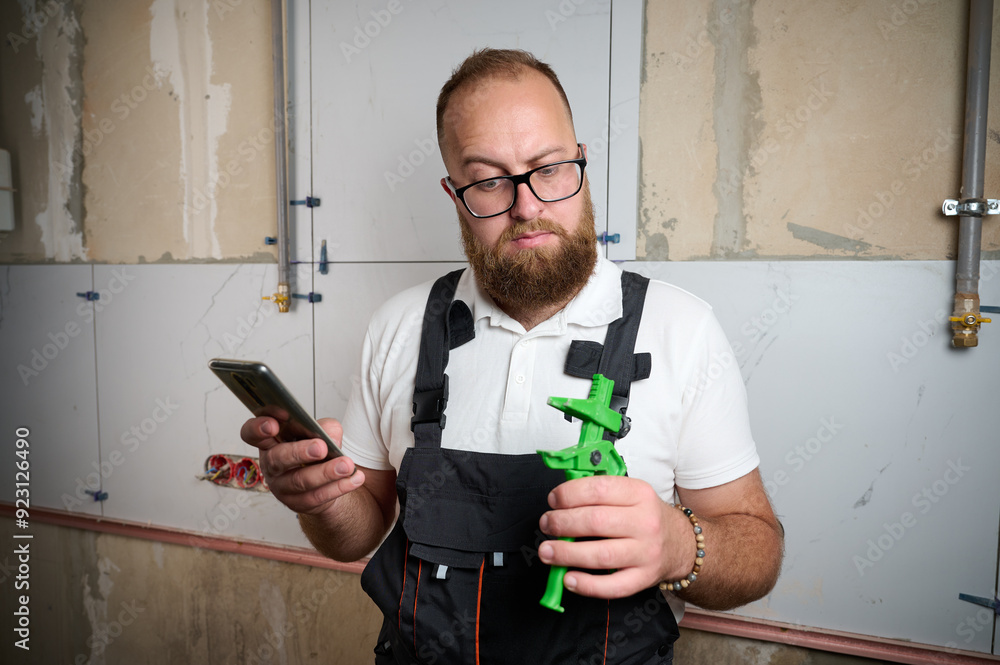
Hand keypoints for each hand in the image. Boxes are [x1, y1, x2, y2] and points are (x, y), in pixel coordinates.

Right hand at [240, 416, 364, 515]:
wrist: (323, 481)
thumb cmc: (314, 449)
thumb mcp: (319, 432)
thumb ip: (324, 428)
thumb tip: (330, 436)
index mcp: (269, 441)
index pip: (251, 433)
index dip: (258, 428)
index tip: (274, 423)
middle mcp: (270, 464)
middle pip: (277, 458)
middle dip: (299, 452)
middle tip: (321, 447)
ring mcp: (281, 486)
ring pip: (300, 481)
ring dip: (326, 472)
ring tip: (346, 465)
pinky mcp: (298, 503)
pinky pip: (317, 496)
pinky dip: (339, 487)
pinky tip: (354, 479)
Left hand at [537, 475, 695, 598]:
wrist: (681, 544)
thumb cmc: (645, 516)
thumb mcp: (630, 494)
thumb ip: (599, 493)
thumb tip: (560, 499)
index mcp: (639, 493)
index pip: (599, 489)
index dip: (569, 494)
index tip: (553, 499)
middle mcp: (645, 522)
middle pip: (596, 522)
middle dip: (562, 523)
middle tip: (546, 524)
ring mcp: (646, 552)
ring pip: (600, 555)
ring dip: (566, 554)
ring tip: (547, 551)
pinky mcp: (643, 578)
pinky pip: (612, 586)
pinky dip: (586, 585)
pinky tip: (568, 578)